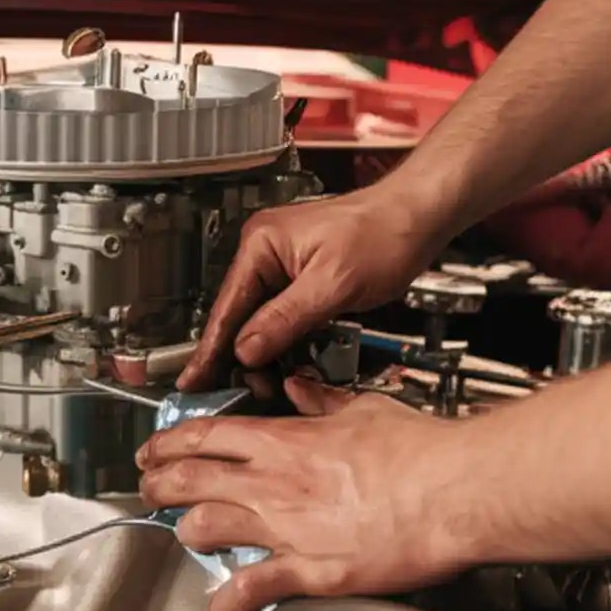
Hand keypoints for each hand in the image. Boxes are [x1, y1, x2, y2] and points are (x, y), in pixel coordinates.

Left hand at [137, 378, 481, 610]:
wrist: (454, 490)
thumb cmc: (421, 451)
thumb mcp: (364, 409)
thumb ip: (323, 401)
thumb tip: (302, 389)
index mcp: (286, 440)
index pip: (207, 435)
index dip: (169, 443)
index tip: (154, 449)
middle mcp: (275, 482)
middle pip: (192, 478)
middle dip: (159, 484)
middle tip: (149, 489)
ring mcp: (287, 528)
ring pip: (207, 526)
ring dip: (188, 531)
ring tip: (184, 534)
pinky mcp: (311, 570)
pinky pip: (254, 587)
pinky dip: (230, 599)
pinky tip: (220, 605)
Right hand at [177, 185, 448, 390]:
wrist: (418, 218)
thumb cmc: (383, 234)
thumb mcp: (331, 284)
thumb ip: (285, 319)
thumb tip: (246, 349)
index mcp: (261, 245)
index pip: (227, 307)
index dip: (210, 350)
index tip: (192, 381)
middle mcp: (264, 254)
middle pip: (239, 318)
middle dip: (239, 358)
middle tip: (237, 392)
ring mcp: (282, 267)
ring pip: (260, 323)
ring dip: (263, 356)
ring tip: (263, 387)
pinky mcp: (301, 281)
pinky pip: (281, 319)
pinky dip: (283, 345)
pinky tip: (283, 368)